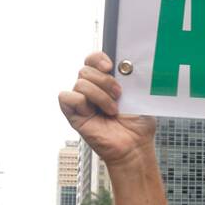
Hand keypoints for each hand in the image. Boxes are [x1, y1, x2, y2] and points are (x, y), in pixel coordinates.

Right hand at [58, 52, 156, 166]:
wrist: (135, 145)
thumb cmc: (138, 124)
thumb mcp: (139, 95)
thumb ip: (131, 78)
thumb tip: (126, 64)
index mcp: (106, 81)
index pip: (93, 60)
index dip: (98, 58)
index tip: (111, 66)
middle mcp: (92, 90)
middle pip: (85, 69)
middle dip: (105, 80)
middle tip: (118, 94)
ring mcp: (82, 102)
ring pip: (80, 83)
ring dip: (99, 96)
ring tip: (112, 110)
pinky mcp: (74, 115)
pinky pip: (66, 97)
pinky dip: (81, 102)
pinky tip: (93, 112)